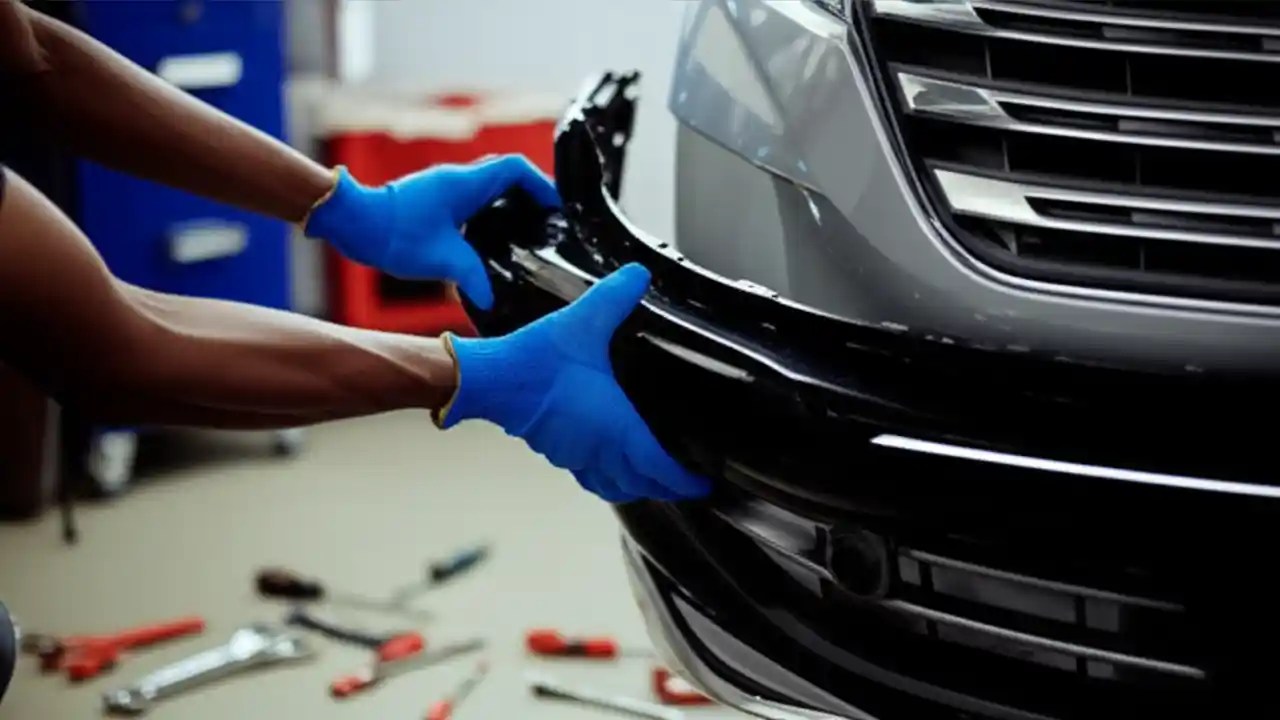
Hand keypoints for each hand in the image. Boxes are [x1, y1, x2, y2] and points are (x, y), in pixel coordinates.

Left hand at [303, 154, 559, 309]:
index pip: (516, 168)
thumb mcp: (442, 261)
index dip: (541, 184)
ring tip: (525, 227)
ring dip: (509, 199)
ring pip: (489, 183)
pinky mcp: (434, 195)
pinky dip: (489, 207)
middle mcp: (457, 178)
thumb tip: (490, 300)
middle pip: (507, 173)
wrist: (353, 223)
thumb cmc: (393, 236)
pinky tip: (491, 234)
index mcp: (465, 184)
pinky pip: (472, 193)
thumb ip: (473, 278)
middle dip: (530, 192)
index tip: (555, 207)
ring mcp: (444, 185)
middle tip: (545, 219)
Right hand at [436, 263, 711, 502]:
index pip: (659, 470)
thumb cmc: (534, 362)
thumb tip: (639, 275)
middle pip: (639, 484)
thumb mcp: (583, 323)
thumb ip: (614, 299)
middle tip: (682, 482)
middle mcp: (598, 449)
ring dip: (633, 485)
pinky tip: (603, 457)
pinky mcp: (553, 448)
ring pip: (611, 484)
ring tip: (648, 477)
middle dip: (664, 488)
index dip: (684, 481)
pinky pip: (587, 473)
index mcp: (616, 429)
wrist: (489, 379)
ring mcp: (573, 453)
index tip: (701, 483)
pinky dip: (605, 474)